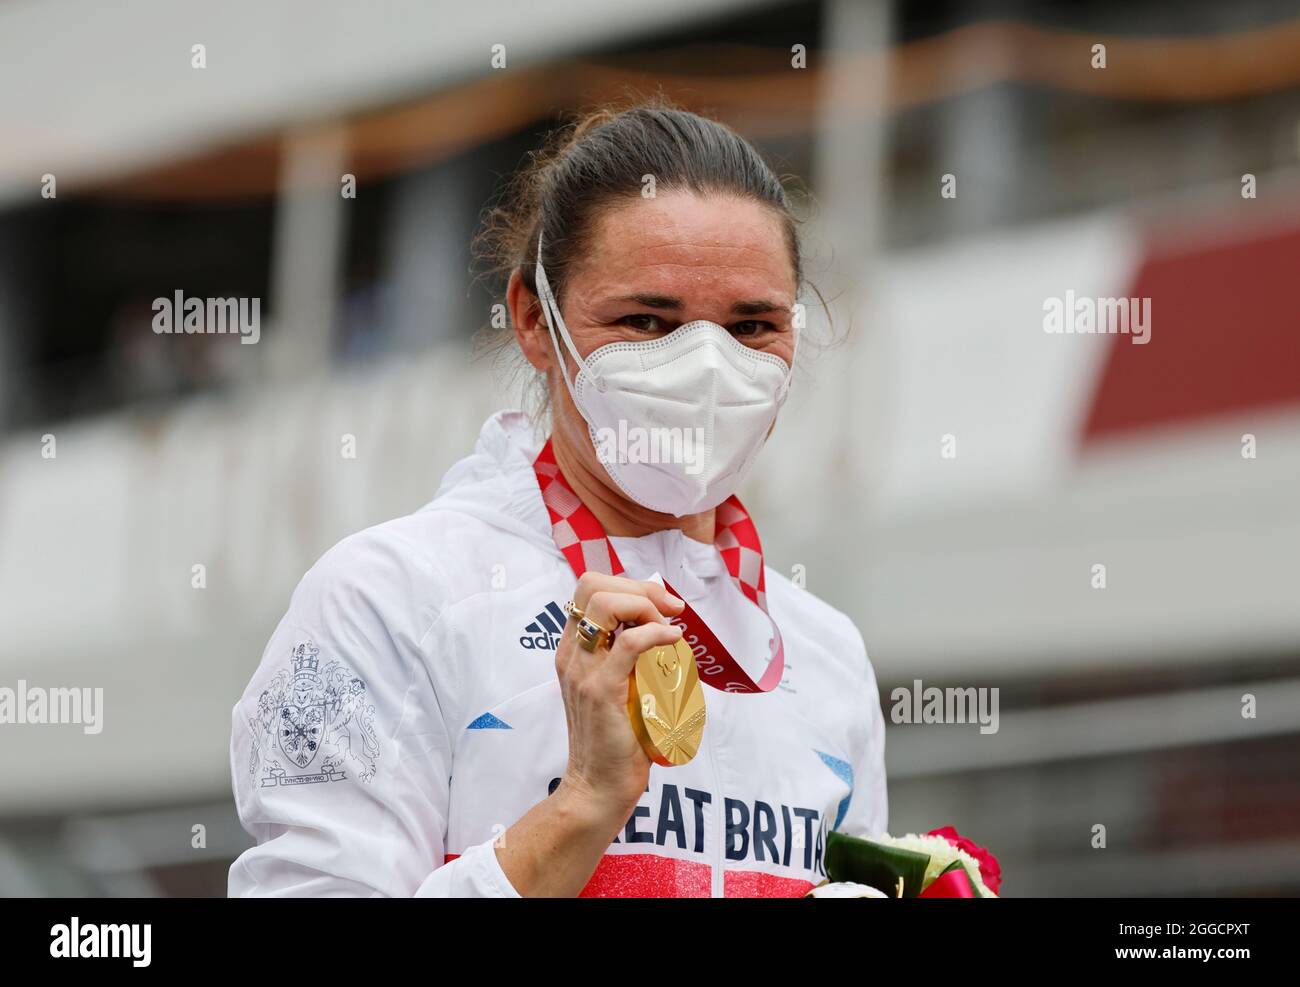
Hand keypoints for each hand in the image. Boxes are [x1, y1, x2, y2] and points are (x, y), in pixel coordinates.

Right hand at [554, 571, 685, 818]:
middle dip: (639, 587)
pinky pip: (630, 643)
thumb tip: (664, 630)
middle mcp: (572, 654)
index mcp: (573, 649)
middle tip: (670, 611)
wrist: (598, 787)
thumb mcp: (619, 687)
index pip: (590, 588)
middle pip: (592, 584)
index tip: (661, 607)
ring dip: (645, 606)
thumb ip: (629, 658)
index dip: (630, 586)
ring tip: (669, 630)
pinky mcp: (601, 691)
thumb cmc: (617, 739)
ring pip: (606, 603)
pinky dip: (657, 633)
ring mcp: (582, 671)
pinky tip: (674, 642)